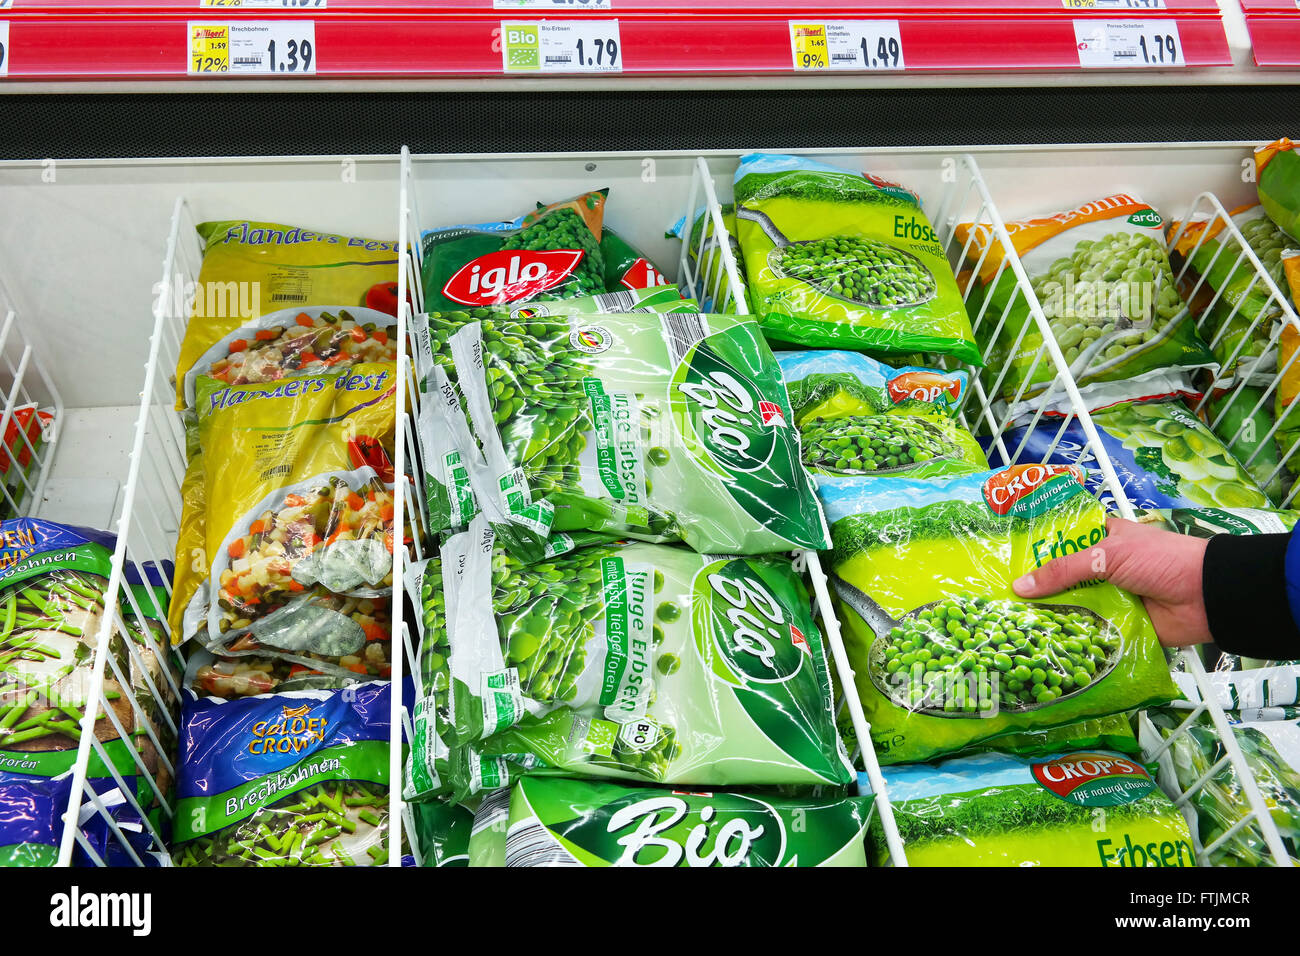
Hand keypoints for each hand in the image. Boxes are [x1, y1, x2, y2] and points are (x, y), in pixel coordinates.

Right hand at [1012, 517, 1209, 647]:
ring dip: (1048, 615)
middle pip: (1058, 578)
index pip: (1056, 541)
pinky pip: (1087, 632)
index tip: (998, 562)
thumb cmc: (1160, 560)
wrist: (1207, 596)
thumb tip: (1019, 587)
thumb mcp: (1106, 555)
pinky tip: (1040, 644)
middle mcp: (1099, 568)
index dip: (1030, 551)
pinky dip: (1070, 638)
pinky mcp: (1116, 626)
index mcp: (1098, 539)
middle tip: (994, 599)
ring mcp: (1108, 598)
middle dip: (1033, 589)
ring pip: (1070, 607)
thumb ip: (1062, 571)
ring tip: (1009, 625)